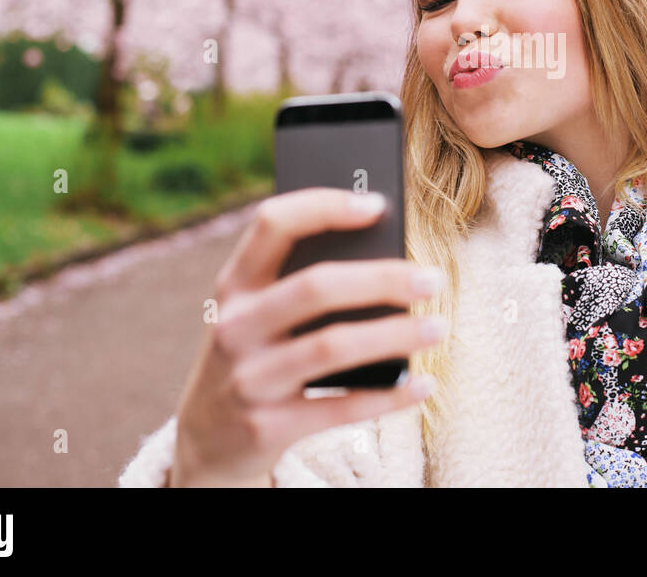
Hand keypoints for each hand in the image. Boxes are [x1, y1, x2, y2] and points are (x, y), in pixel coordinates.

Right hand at [170, 188, 446, 486]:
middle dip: (382, 278)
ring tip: (438, 327)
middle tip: (433, 279)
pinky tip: (423, 384)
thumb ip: (302, 283)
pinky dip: (390, 396)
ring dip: (395, 335)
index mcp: (234, 285)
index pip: (273, 224)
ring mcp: (248, 379)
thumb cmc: (256, 355)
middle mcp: (234, 326)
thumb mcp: (256, 314)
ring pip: (332, 346)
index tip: (377, 204)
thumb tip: (387, 254)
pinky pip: (340, 408)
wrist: (207, 441)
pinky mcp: (267, 427)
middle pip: (315, 286)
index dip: (325, 206)